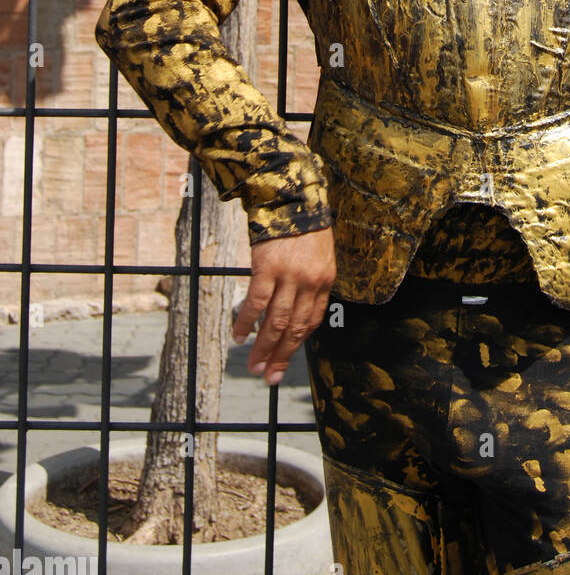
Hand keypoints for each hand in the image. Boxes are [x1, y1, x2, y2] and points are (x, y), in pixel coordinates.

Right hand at [232, 229, 336, 385]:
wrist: (292, 198)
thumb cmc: (304, 227)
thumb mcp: (319, 256)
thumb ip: (311, 283)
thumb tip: (296, 311)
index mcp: (324, 280)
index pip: (312, 320)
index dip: (298, 343)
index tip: (286, 359)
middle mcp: (309, 282)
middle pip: (294, 327)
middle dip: (281, 356)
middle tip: (269, 377)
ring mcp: (288, 276)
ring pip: (275, 321)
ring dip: (264, 348)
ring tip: (254, 366)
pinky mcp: (267, 268)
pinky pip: (256, 303)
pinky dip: (246, 322)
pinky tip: (239, 336)